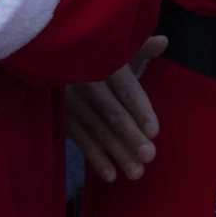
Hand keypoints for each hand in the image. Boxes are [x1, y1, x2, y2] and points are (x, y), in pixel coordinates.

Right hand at [65, 35, 167, 181]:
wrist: (52, 57)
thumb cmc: (96, 56)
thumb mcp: (116, 50)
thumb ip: (139, 50)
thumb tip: (163, 41)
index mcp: (103, 63)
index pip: (126, 89)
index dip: (140, 109)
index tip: (154, 131)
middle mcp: (84, 81)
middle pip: (112, 112)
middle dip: (131, 136)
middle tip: (150, 157)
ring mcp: (70, 100)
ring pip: (97, 129)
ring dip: (117, 152)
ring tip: (137, 173)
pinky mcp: (63, 115)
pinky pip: (79, 138)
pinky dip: (94, 157)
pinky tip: (110, 175)